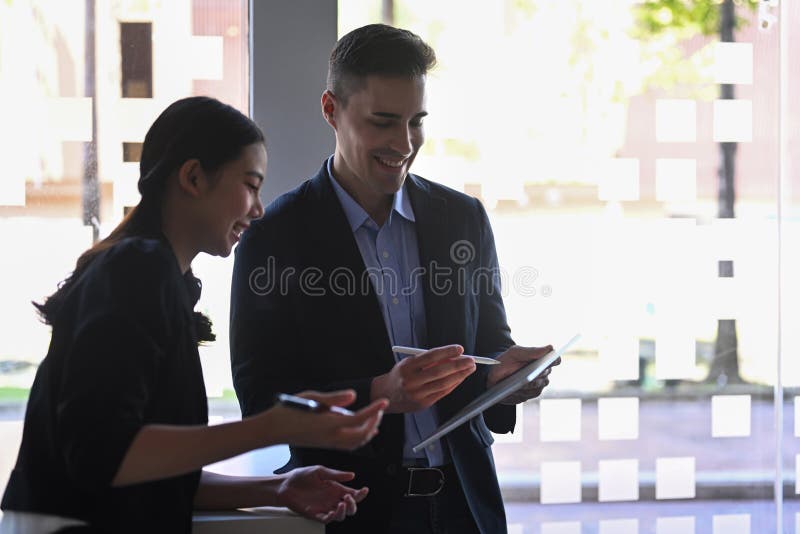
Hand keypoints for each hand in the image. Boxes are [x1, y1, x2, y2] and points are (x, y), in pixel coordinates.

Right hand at [264, 390, 387, 449]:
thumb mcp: (311, 398)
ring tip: (374, 417)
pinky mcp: (326, 444)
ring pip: (357, 443)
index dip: (374, 410)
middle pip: (362, 434)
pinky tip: (364, 430)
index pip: (359, 419)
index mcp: (328, 424)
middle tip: (379, 407)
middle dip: (374, 421)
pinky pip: (349, 445)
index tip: (384, 401)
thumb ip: (334, 398)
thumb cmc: (289, 410)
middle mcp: (331, 437)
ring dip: (369, 431)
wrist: (273, 430)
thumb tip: (353, 396)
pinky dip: (360, 438)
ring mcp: (329, 443)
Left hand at [276, 466, 367, 522]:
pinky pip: (326, 520)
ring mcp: (324, 508)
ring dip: (344, 512)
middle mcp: (332, 499)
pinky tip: (332, 512)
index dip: (360, 494)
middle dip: (353, 505)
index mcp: (336, 489)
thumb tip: (352, 475)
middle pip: (350, 508)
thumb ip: (336, 474)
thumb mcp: (320, 471)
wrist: (285, 484)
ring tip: (341, 504)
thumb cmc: (301, 476)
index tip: (364, 490)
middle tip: (349, 498)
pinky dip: (331, 518)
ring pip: (341, 516)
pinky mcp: (315, 514)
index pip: (352, 494)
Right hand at [371, 345, 475, 412]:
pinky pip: (442, 393)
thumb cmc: (401, 375)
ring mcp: (417, 394)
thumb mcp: (409, 363)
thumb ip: (428, 360)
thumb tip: (452, 356)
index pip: (430, 356)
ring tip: (469, 368)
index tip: (460, 349)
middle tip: (470, 360)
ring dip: (460, 375)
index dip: (447, 352)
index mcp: (407, 366)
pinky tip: (460, 378)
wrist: (385, 395)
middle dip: (458, 364)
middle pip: (439, 371)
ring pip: (443, 383)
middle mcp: (411, 381)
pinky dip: (453, 384)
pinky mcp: (422, 404)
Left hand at [486, 345, 558, 404]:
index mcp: (542, 361)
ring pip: (536, 387)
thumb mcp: (515, 352)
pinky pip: (527, 396)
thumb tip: (550, 348)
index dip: (554, 360)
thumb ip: (532, 351)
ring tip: (518, 383)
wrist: (493, 373)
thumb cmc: (507, 360)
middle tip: (530, 374)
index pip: (555, 360)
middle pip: (544, 375)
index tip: (550, 360)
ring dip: (527, 385)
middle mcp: (543, 374)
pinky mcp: (527, 396)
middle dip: (536, 374)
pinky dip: (520, 393)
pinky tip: (513, 390)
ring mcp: (536, 386)